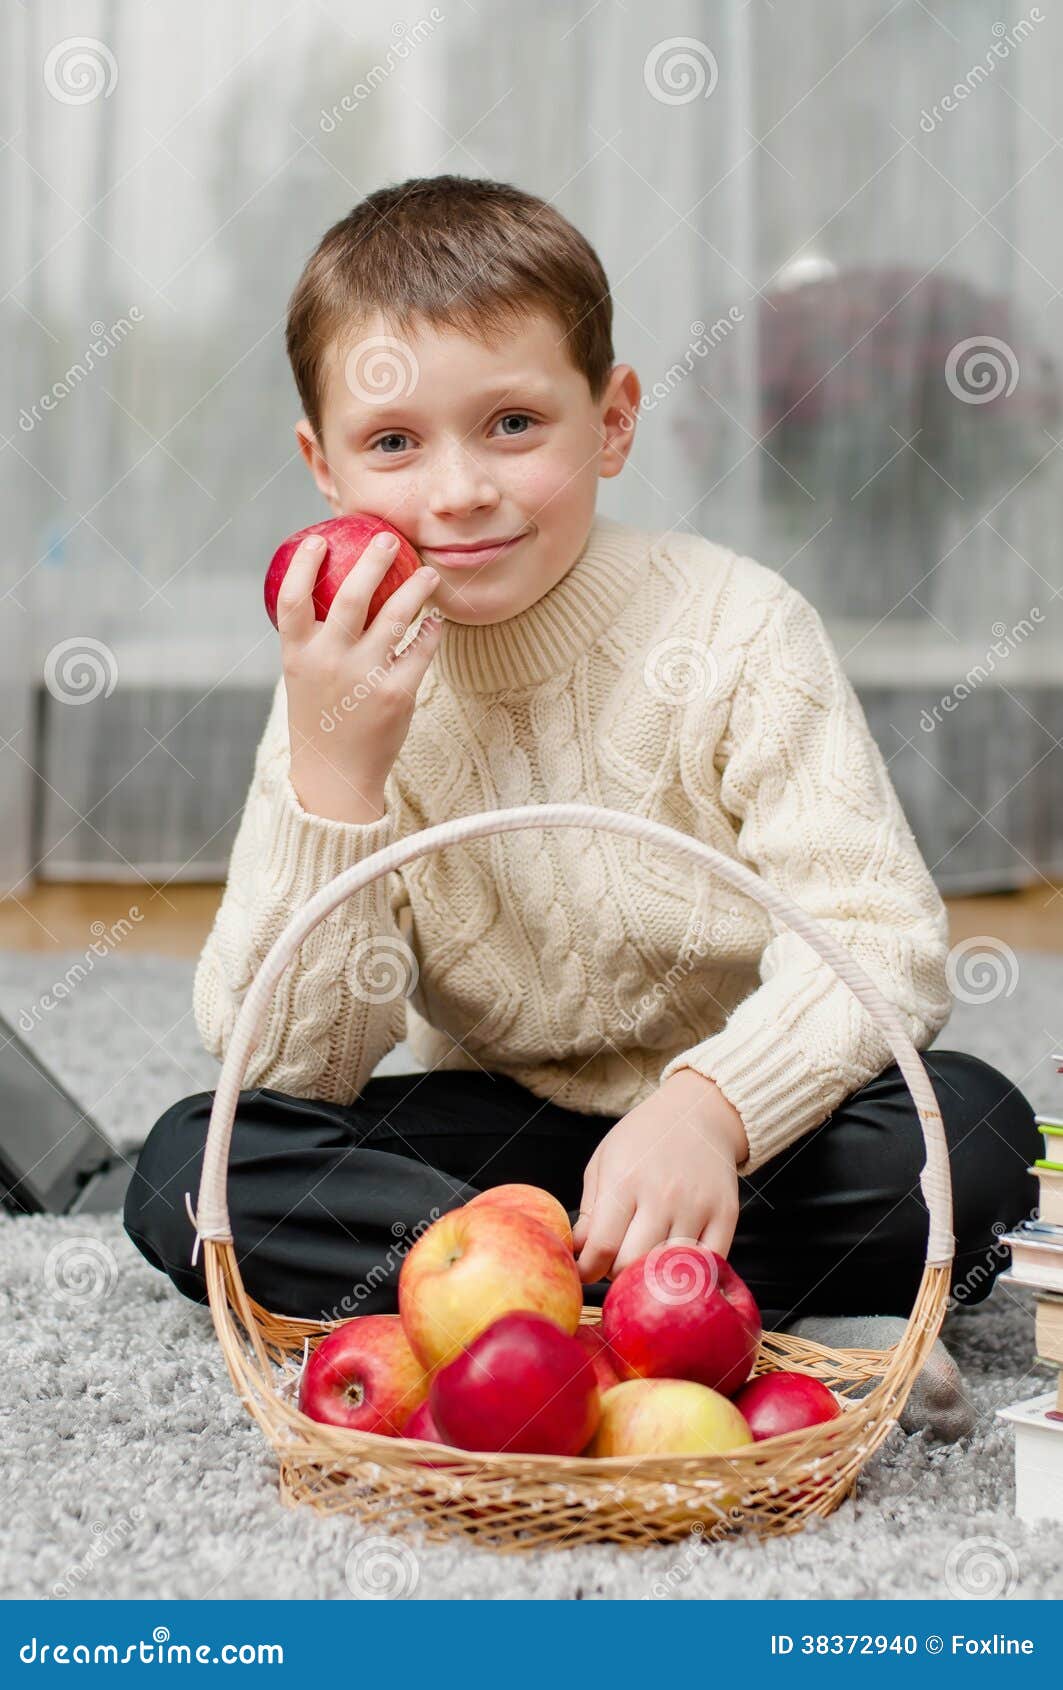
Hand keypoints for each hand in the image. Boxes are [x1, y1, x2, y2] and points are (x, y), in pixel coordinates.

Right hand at [278, 530, 443, 821]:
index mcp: (298, 654)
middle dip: (373, 560)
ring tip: (429, 575)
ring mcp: (363, 677)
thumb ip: (314, 638)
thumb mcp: (302, 675)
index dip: (305, 565)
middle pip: (352, 596)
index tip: (318, 540)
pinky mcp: (397, 693)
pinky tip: (434, 621)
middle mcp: (329, 661)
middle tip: (389, 540)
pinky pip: (420, 649)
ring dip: (417, 589)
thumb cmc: (320, 715)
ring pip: (397, 616)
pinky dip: (430, 631)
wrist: (335, 773)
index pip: (293, 598)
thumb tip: (337, 590)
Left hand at [571, 1069, 746, 1284]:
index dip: (588, 1269)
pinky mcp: (726, 1215)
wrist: (699, 1113)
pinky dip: (689, 1273)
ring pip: (668, 1269)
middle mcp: (662, 1195)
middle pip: (632, 1264)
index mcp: (625, 1180)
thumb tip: (580, 1252)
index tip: (586, 1271)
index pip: (602, 1247)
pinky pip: (706, 1264)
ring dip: (650, 1275)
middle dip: (616, 1272)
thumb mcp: (605, 1161)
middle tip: (616, 1260)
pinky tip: (676, 1262)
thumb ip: (590, 1210)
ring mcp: (697, 1207)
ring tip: (644, 1258)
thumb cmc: (644, 1137)